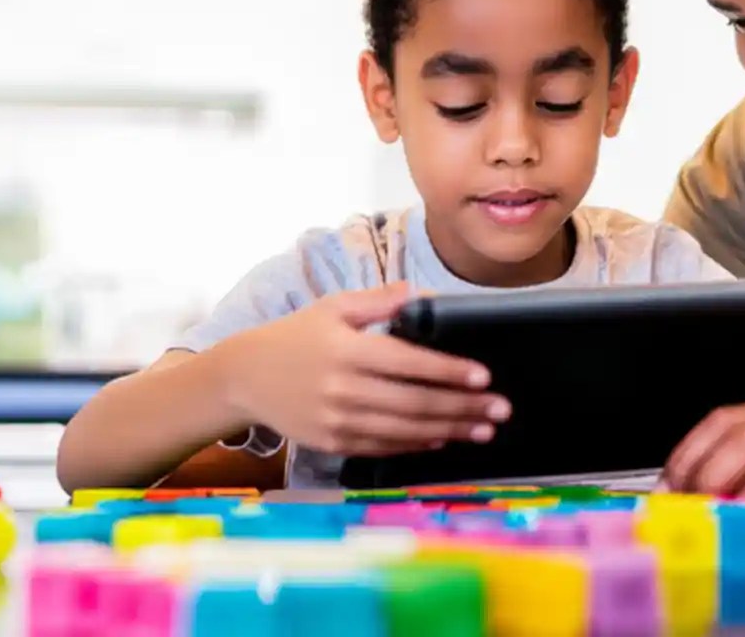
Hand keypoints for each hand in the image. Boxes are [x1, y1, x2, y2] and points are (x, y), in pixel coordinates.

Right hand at [212, 282, 509, 456]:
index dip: (449, 371)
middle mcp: (344, 389)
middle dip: (462, 408)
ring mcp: (338, 421)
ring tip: (483, 430)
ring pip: (404, 431)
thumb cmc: (295, 336)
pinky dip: (416, 445)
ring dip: (448, 431)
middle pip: (415, 403)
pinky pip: (383, 447)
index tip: (483, 376)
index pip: (409, 363)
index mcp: (348, 350)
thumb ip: (380, 300)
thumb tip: (425, 296)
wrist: (245, 377)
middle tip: (499, 409)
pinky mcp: (333, 444)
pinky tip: (442, 439)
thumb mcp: (334, 307)